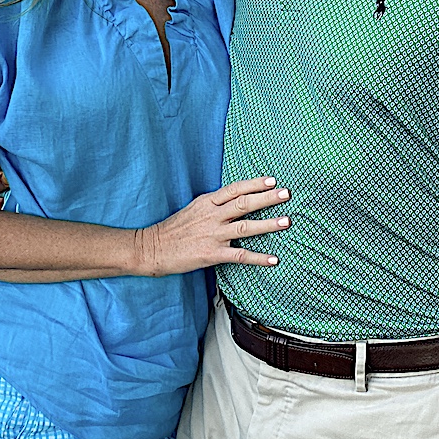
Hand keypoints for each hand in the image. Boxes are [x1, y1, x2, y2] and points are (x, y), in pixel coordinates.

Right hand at [136, 177, 289, 275]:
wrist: (152, 248)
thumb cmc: (173, 229)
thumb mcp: (193, 209)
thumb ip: (214, 204)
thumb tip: (235, 199)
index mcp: (207, 202)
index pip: (235, 189)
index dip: (254, 183)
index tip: (272, 180)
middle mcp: (212, 216)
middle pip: (244, 203)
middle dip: (267, 198)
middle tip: (286, 193)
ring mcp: (212, 235)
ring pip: (245, 227)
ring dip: (268, 224)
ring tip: (286, 221)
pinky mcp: (212, 254)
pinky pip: (239, 255)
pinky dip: (258, 257)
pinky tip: (273, 259)